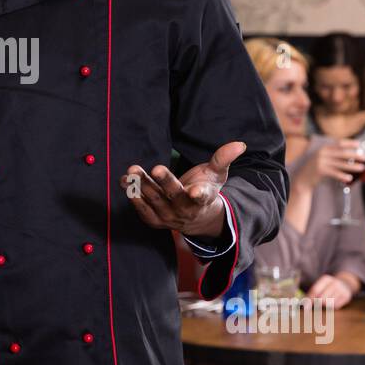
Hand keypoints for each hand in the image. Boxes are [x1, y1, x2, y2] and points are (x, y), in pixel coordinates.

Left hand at [121, 141, 246, 237]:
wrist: (195, 218)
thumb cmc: (206, 189)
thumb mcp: (217, 175)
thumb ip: (223, 159)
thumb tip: (240, 144)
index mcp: (203, 199)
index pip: (202, 197)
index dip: (199, 194)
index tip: (195, 191)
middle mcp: (185, 210)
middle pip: (174, 196)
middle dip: (165, 183)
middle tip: (157, 168)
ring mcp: (169, 216)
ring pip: (155, 201)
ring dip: (143, 186)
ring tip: (132, 171)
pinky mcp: (155, 220)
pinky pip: (143, 209)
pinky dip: (133, 196)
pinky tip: (125, 181)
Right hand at [293, 139, 364, 189]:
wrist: (302, 179)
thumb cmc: (315, 170)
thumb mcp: (322, 159)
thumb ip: (333, 156)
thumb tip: (350, 156)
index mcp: (324, 149)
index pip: (339, 143)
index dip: (350, 143)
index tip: (360, 144)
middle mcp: (322, 153)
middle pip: (342, 153)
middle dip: (356, 155)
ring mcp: (321, 161)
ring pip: (341, 164)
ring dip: (353, 166)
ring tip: (362, 168)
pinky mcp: (320, 170)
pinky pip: (335, 173)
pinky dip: (343, 176)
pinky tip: (349, 178)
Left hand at [307, 274, 353, 308]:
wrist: (345, 283)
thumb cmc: (328, 287)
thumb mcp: (320, 286)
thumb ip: (311, 294)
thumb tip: (304, 304)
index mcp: (326, 279)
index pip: (315, 290)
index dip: (310, 299)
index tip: (305, 307)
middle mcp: (334, 283)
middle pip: (322, 298)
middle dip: (318, 303)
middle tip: (317, 304)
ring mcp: (341, 290)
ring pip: (329, 303)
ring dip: (326, 305)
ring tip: (326, 301)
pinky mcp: (346, 296)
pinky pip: (336, 306)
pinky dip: (333, 306)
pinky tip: (334, 301)